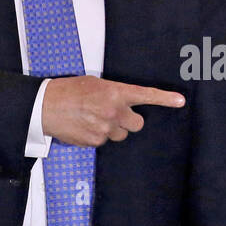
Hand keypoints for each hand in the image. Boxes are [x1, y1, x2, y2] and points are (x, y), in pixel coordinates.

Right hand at [41, 76, 183, 145]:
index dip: (165, 99)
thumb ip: (113, 92)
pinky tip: (85, 126)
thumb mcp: (94, 84)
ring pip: (121, 134)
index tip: (180, 101)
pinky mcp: (96, 142)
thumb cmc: (68, 91)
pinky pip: (105, 141)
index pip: (146, 96)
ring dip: (113, 128)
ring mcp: (106, 129)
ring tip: (93, 118)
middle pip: (137, 123)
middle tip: (114, 114)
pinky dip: (98, 135)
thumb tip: (123, 101)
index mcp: (115, 93)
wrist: (45, 106)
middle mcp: (114, 111)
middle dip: (129, 120)